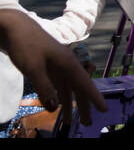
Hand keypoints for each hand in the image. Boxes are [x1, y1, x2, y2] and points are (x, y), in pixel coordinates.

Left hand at [0, 10, 106, 124]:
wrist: (13, 26)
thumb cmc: (25, 44)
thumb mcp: (33, 68)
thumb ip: (44, 88)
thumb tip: (54, 108)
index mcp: (67, 62)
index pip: (84, 83)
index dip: (94, 97)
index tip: (104, 109)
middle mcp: (65, 64)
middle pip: (78, 88)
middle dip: (83, 106)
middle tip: (86, 123)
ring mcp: (56, 66)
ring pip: (67, 88)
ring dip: (70, 104)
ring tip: (71, 121)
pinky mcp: (46, 67)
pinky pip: (57, 85)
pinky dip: (58, 97)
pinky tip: (57, 107)